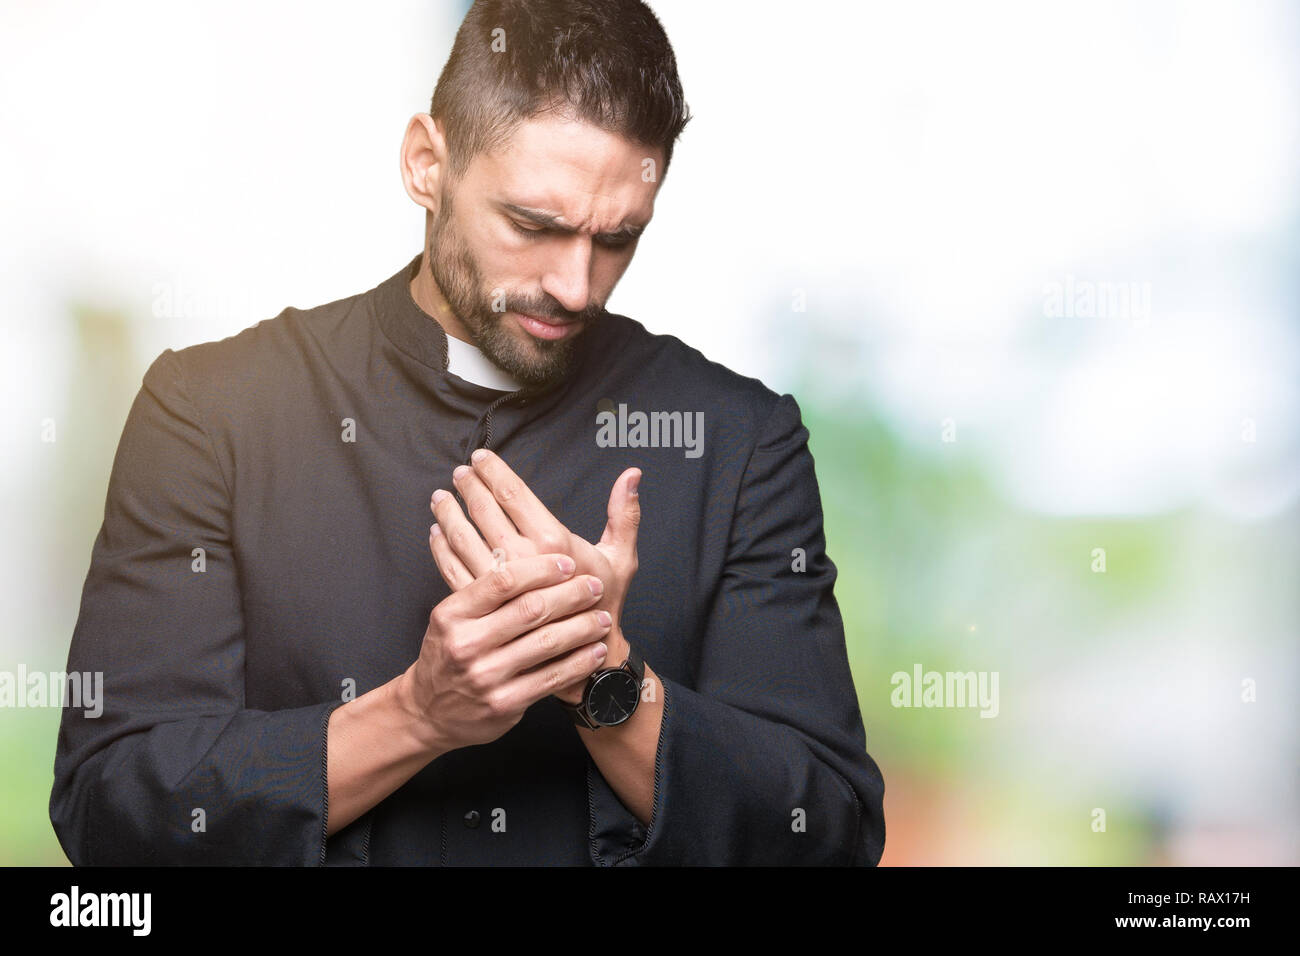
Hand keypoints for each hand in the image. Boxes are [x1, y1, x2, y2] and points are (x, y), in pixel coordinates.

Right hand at [403, 552, 612, 750]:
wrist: (427, 712)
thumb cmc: (446, 656)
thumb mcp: (450, 618)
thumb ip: (484, 593)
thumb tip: (526, 554)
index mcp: (452, 614)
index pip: (503, 581)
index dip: (542, 568)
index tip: (568, 563)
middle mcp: (467, 644)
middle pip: (531, 609)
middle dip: (571, 595)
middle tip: (594, 586)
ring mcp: (486, 676)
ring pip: (547, 643)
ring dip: (582, 628)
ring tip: (602, 618)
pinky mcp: (504, 703)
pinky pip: (551, 678)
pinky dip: (579, 662)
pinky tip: (595, 651)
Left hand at [428, 449, 640, 703]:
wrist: (584, 662)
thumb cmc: (604, 606)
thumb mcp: (621, 558)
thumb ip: (624, 514)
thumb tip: (633, 473)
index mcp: (553, 544)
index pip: (514, 495)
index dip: (494, 471)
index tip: (480, 457)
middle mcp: (521, 562)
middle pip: (484, 512)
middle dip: (470, 487)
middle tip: (460, 472)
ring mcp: (497, 586)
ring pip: (462, 539)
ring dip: (449, 514)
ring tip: (441, 497)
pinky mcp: (481, 607)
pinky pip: (452, 570)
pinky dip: (441, 550)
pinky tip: (436, 534)